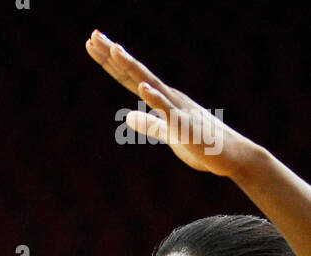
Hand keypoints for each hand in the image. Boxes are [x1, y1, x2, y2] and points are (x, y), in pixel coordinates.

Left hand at [86, 29, 251, 178]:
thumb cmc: (200, 144)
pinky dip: (155, 98)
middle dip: (113, 56)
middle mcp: (166, 96)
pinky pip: (167, 111)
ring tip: (114, 49)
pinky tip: (142, 87)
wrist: (228, 155)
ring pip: (149, 83)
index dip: (110, 62)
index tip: (92, 44)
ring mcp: (175, 107)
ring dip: (132, 67)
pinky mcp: (183, 125)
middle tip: (93, 36)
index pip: (129, 77)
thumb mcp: (167, 133)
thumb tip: (127, 116)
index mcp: (161, 99)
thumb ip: (149, 123)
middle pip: (134, 73)